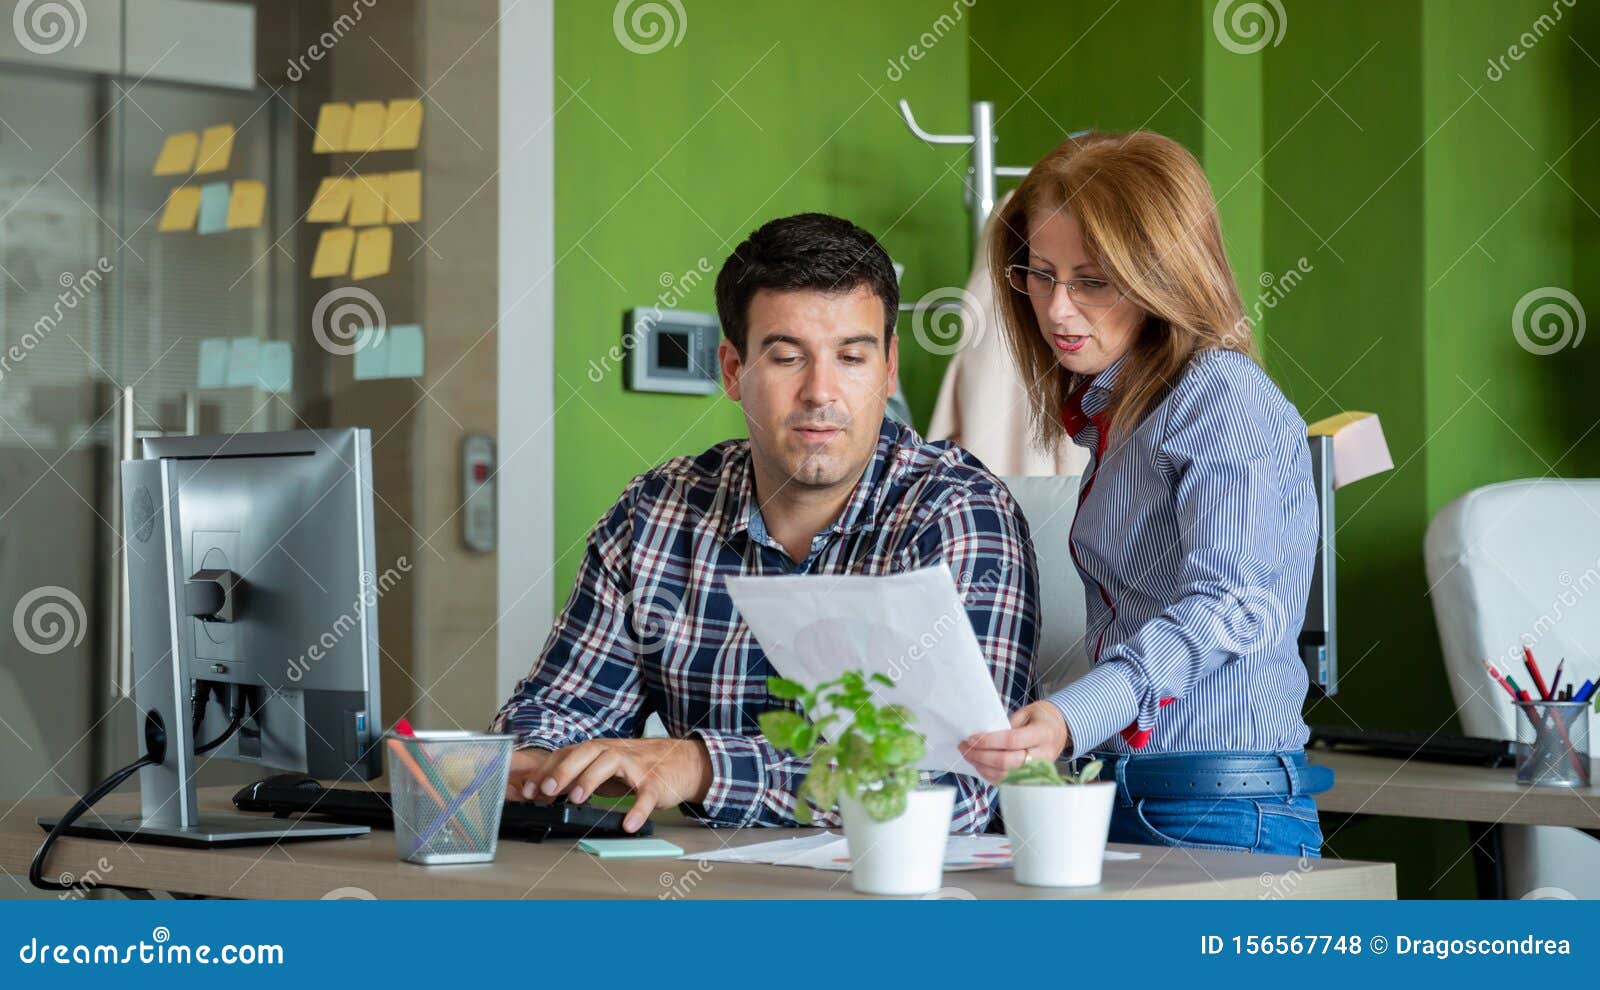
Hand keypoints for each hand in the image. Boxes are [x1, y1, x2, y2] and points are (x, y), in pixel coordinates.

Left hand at [507, 738, 712, 832]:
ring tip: (576, 798)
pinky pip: (647, 795)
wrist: (683, 761)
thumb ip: (580, 774)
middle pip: (588, 751)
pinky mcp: (657, 782)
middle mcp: (617, 752)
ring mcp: (638, 766)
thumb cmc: (640, 765)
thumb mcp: (606, 766)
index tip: (528, 788)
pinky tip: (628, 824)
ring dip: (591, 779)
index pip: (569, 753)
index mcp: (602, 750)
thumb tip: (544, 789)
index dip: (547, 769)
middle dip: (565, 768)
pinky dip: (638, 809)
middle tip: (547, 788)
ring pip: (612, 763)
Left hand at [958, 701, 1071, 783]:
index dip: (989, 741)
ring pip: (1004, 775)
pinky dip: (989, 775)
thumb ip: (1007, 724)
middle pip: (1006, 761)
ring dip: (981, 766)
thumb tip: (983, 735)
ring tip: (968, 755)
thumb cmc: (1041, 719)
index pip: (1012, 740)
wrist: (1061, 731)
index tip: (971, 738)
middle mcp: (1043, 755)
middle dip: (980, 755)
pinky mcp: (1032, 779)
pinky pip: (1006, 782)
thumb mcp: (1027, 712)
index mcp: (1043, 734)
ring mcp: (1038, 770)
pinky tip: (979, 764)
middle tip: (964, 746)